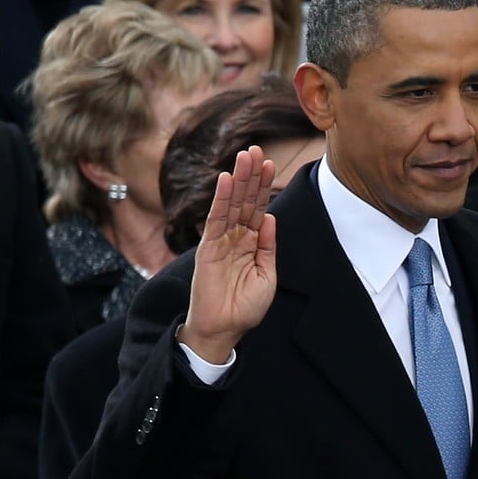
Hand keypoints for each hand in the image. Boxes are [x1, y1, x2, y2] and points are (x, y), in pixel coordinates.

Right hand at [178, 147, 276, 362]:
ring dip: (239, 179)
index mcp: (251, 243)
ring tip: (245, 156)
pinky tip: (226, 179)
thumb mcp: (267, 275)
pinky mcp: (208, 248)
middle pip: (245, 200)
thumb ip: (267, 246)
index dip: (263, 187)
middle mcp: (235, 237)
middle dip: (251, 175)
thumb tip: (270, 218)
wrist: (225, 329)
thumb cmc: (245, 307)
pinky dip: (221, 199)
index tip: (270, 164)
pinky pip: (215, 219)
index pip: (257, 208)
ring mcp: (221, 241)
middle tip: (256, 149)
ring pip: (231, 204)